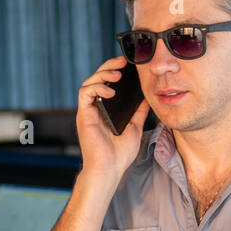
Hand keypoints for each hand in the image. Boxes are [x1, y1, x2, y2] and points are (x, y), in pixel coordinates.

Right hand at [75, 56, 151, 183]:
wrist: (110, 169)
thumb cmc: (120, 154)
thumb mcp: (135, 127)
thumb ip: (139, 112)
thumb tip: (147, 97)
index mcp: (105, 110)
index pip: (107, 84)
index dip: (114, 71)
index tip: (128, 64)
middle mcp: (94, 108)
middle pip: (97, 79)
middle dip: (108, 66)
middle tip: (122, 61)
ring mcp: (88, 111)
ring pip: (89, 82)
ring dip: (103, 74)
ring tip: (117, 75)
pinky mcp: (83, 115)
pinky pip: (85, 93)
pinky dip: (97, 88)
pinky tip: (110, 91)